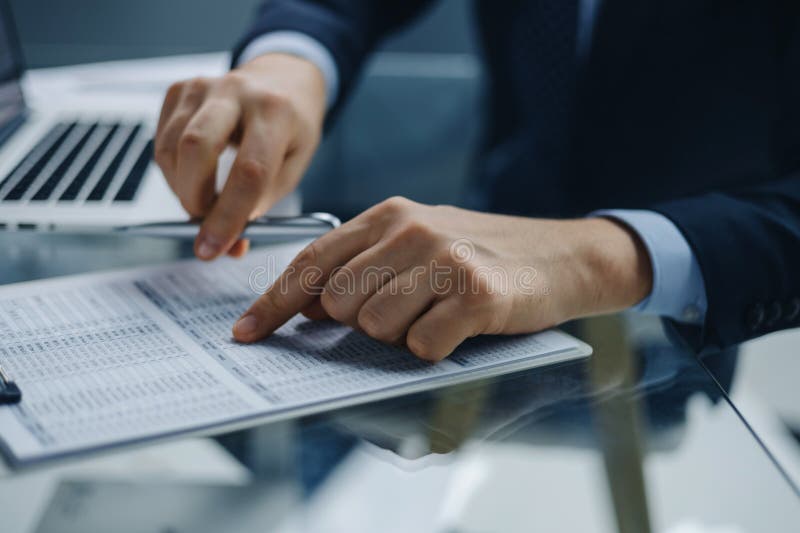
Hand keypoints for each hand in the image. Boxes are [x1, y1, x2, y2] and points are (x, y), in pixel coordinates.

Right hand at [154, 54, 326, 259]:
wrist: (284, 79)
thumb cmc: (291, 127)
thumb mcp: (293, 166)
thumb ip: (261, 204)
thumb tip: (226, 244)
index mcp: (276, 112)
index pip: (249, 171)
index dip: (228, 216)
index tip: (213, 248)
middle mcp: (237, 92)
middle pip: (197, 148)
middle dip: (194, 199)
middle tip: (204, 223)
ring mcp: (203, 86)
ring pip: (171, 148)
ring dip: (182, 190)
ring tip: (205, 201)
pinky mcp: (179, 90)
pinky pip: (161, 141)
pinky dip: (173, 172)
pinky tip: (194, 177)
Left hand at [233, 197, 652, 359]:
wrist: (561, 255)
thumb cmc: (480, 254)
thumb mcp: (416, 244)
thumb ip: (361, 265)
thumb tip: (303, 307)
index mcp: (388, 214)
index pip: (312, 261)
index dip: (273, 302)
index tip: (247, 334)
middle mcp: (410, 230)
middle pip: (337, 302)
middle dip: (358, 322)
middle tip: (403, 310)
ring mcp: (443, 259)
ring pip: (375, 327)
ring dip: (399, 335)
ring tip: (435, 314)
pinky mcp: (475, 293)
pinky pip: (421, 345)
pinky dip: (434, 348)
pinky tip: (459, 327)